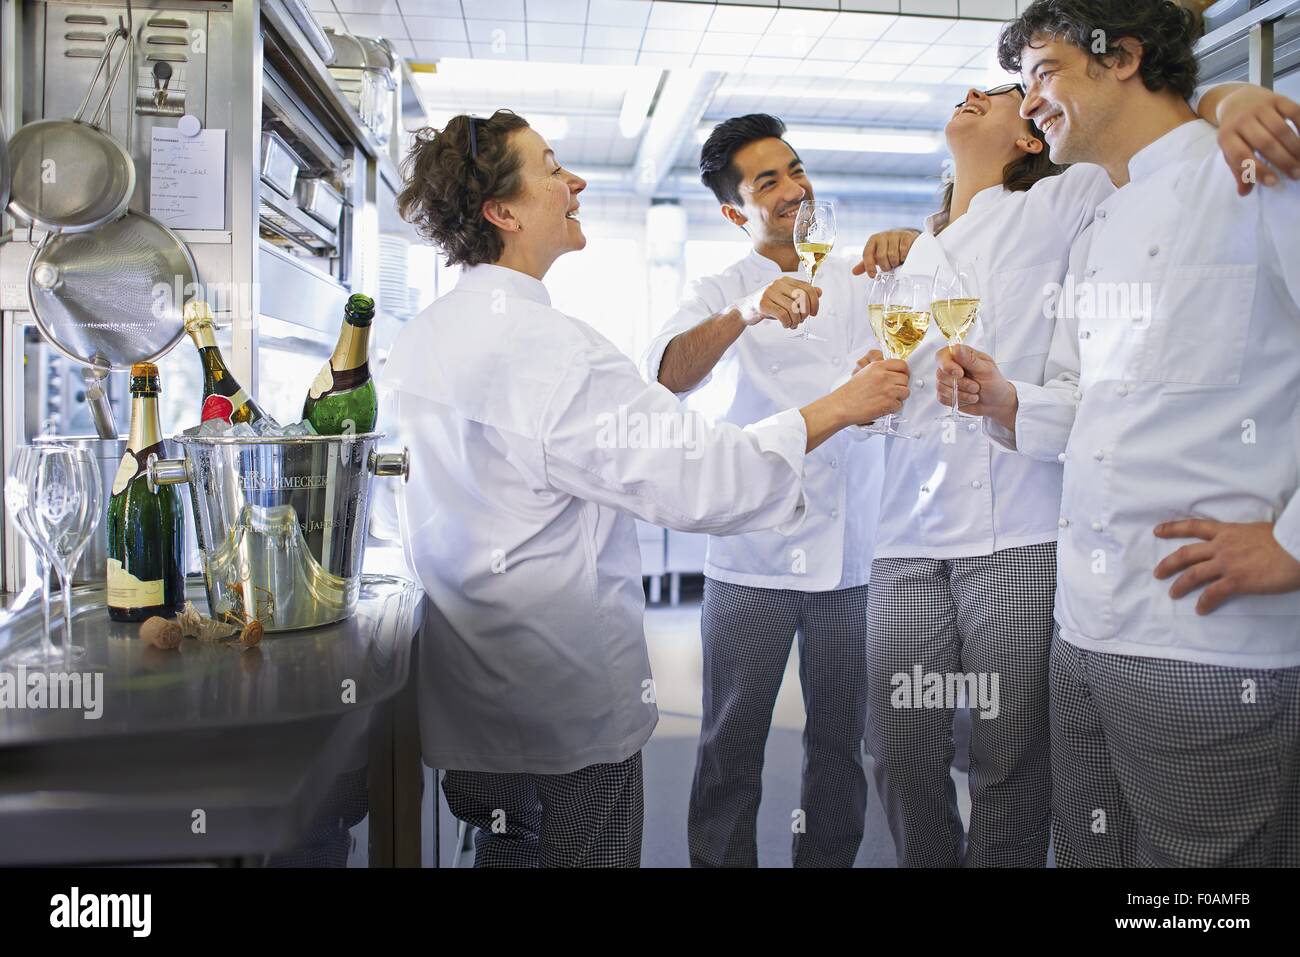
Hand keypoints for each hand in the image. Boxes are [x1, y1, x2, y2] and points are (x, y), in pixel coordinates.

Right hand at [735, 277, 820, 328]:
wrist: (745, 309)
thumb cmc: (768, 304)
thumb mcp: (786, 298)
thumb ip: (802, 294)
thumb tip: (819, 291)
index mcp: (785, 280)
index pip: (807, 288)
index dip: (814, 302)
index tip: (814, 313)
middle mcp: (778, 284)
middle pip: (802, 297)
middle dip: (805, 312)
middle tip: (800, 320)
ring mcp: (769, 292)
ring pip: (793, 308)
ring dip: (796, 320)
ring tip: (792, 324)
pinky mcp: (762, 303)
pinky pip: (782, 315)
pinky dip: (787, 323)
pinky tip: (785, 324)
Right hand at [835, 350, 909, 424]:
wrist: (842, 405)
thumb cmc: (851, 392)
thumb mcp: (864, 371)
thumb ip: (881, 369)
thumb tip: (895, 372)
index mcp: (878, 366)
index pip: (902, 365)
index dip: (904, 372)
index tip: (901, 377)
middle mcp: (884, 376)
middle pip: (905, 379)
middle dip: (900, 386)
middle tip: (890, 391)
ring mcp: (887, 389)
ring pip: (905, 392)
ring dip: (898, 398)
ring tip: (886, 399)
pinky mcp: (888, 403)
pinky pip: (899, 405)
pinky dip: (892, 408)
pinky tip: (882, 406)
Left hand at [852, 229, 920, 277]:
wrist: (904, 238)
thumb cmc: (888, 248)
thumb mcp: (876, 255)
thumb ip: (866, 264)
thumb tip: (854, 271)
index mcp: (873, 240)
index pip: (867, 254)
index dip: (869, 266)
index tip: (873, 275)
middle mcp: (883, 236)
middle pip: (881, 256)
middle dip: (886, 266)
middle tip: (889, 267)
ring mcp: (895, 234)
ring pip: (893, 255)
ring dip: (895, 263)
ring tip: (897, 262)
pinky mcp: (906, 236)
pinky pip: (904, 250)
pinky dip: (903, 257)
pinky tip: (904, 258)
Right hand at [935, 344, 1016, 429]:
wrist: (996, 402)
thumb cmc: (993, 382)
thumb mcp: (986, 369)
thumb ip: (970, 359)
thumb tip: (956, 348)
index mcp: (959, 355)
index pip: (942, 356)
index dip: (947, 365)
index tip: (960, 373)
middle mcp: (950, 367)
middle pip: (941, 374)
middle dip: (960, 384)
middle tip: (976, 386)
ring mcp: (946, 381)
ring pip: (941, 388)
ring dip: (961, 394)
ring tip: (975, 393)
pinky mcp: (945, 395)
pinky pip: (943, 399)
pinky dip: (958, 400)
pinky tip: (969, 398)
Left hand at [1153, 519, 1299, 613]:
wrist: (1299, 547)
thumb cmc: (1287, 539)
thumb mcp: (1259, 531)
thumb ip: (1244, 538)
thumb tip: (1244, 543)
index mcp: (1228, 531)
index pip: (1195, 526)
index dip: (1173, 528)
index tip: (1157, 531)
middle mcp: (1222, 546)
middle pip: (1186, 554)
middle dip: (1169, 563)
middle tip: (1157, 573)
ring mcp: (1228, 563)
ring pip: (1193, 574)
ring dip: (1180, 585)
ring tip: (1173, 594)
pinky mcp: (1237, 581)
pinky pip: (1213, 594)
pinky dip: (1204, 603)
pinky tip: (1200, 610)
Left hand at [1213, 86, 1299, 195]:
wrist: (1237, 101)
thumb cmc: (1236, 133)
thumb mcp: (1230, 151)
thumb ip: (1239, 171)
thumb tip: (1244, 193)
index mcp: (1226, 137)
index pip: (1241, 156)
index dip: (1257, 170)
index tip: (1274, 183)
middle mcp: (1242, 120)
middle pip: (1265, 143)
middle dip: (1283, 161)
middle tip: (1296, 175)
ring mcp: (1259, 107)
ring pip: (1281, 129)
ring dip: (1296, 148)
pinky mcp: (1276, 98)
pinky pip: (1294, 112)